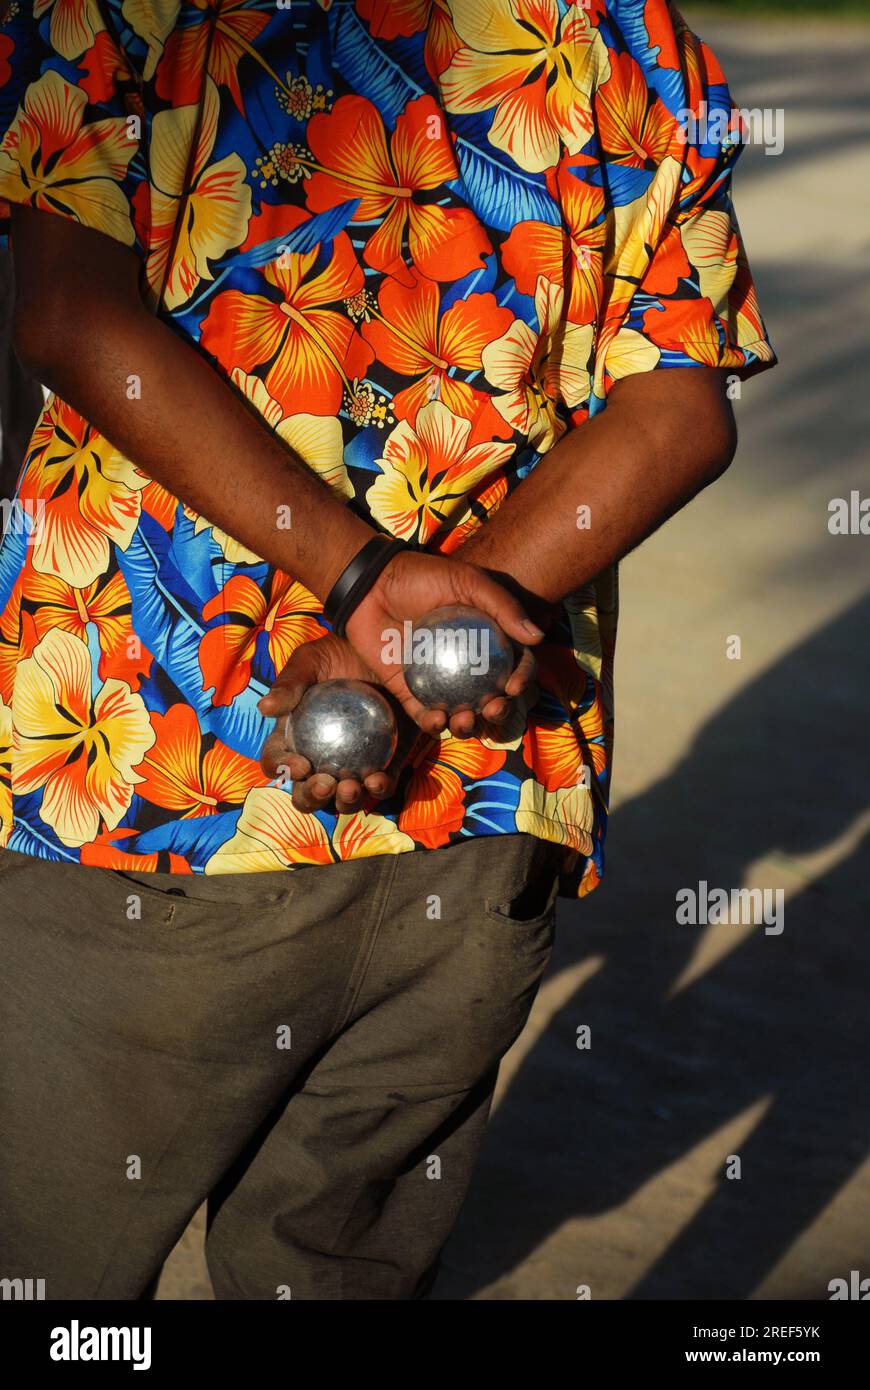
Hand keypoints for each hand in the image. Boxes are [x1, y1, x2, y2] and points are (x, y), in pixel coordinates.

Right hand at [257, 634, 420, 814]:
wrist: (386, 650)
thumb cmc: (339, 654)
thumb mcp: (311, 660)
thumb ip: (289, 683)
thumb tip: (264, 708)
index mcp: (293, 738)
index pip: (277, 761)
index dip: (282, 769)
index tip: (301, 763)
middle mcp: (320, 759)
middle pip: (306, 793)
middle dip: (311, 797)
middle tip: (326, 783)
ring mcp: (352, 766)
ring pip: (342, 800)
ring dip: (344, 801)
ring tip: (352, 787)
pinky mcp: (385, 766)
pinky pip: (380, 787)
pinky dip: (378, 789)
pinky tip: (379, 779)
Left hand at [344, 550, 541, 736]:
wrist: (371, 585)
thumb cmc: (420, 577)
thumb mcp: (467, 581)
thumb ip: (502, 605)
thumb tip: (539, 637)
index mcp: (485, 639)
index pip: (514, 664)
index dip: (522, 679)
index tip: (514, 686)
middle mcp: (464, 664)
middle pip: (491, 696)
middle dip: (499, 712)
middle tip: (493, 710)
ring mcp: (437, 680)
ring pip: (460, 712)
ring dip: (468, 725)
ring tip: (464, 722)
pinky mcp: (408, 690)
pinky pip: (423, 714)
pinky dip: (432, 724)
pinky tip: (437, 721)